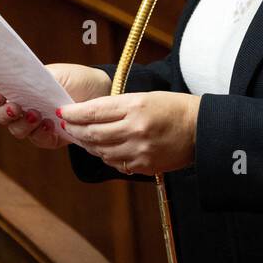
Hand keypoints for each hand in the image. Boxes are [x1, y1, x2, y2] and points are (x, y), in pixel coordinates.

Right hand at [0, 63, 110, 149]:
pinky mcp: (48, 138)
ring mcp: (34, 124)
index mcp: (19, 89)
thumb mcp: (54, 74)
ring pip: (16, 130)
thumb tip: (15, 81)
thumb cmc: (74, 79)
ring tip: (36, 115)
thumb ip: (33, 79)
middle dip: (5, 113)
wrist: (99, 92)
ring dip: (22, 124)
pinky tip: (50, 125)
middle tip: (16, 108)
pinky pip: (37, 140)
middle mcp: (22, 107)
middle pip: (1, 115)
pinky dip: (41, 133)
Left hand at [61, 90, 199, 175]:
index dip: (74, 113)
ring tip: (81, 137)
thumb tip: (91, 114)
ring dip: (87, 144)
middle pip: (93, 133)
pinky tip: (103, 149)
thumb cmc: (174, 108)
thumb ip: (118, 106)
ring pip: (101, 150)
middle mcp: (135, 129)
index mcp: (135, 106)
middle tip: (66, 126)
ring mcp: (139, 150)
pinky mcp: (143, 165)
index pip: (94, 111)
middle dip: (75, 130)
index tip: (62, 112)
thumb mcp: (145, 97)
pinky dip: (105, 156)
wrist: (201, 129)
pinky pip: (115, 162)